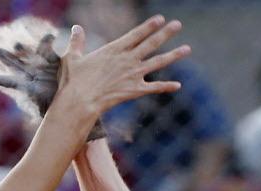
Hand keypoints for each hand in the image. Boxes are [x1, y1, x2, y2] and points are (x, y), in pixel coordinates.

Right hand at [55, 16, 189, 120]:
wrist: (80, 101)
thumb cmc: (74, 81)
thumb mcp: (73, 58)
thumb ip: (77, 42)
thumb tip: (76, 28)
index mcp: (114, 50)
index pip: (135, 34)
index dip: (149, 26)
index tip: (160, 18)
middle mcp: (127, 59)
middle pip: (151, 43)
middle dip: (166, 33)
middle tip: (178, 24)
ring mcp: (133, 74)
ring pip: (157, 62)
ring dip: (173, 55)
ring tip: (187, 48)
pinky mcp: (134, 90)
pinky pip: (154, 88)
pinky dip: (166, 87)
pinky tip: (178, 86)